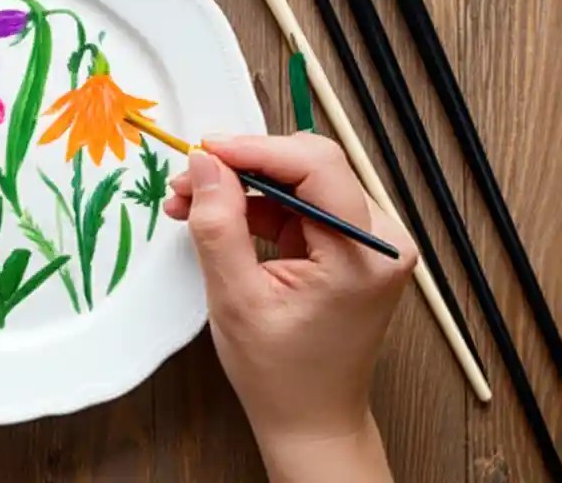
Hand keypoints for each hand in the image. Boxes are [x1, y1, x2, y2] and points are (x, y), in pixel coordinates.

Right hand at [163, 133, 416, 482]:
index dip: (255, 150)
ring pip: (300, 182)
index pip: (315, 167)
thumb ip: (219, 226)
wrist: (310, 421)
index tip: (204, 150)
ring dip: (244, 186)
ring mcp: (367, 242)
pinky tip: (217, 217)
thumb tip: (204, 165)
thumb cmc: (280, 375)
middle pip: (311, 166)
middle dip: (244, 166)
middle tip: (190, 179)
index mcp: (365, 254)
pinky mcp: (348, 248)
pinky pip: (299, 206)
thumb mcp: (237, 298)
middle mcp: (380, 239)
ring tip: (192, 201)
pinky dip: (256, 207)